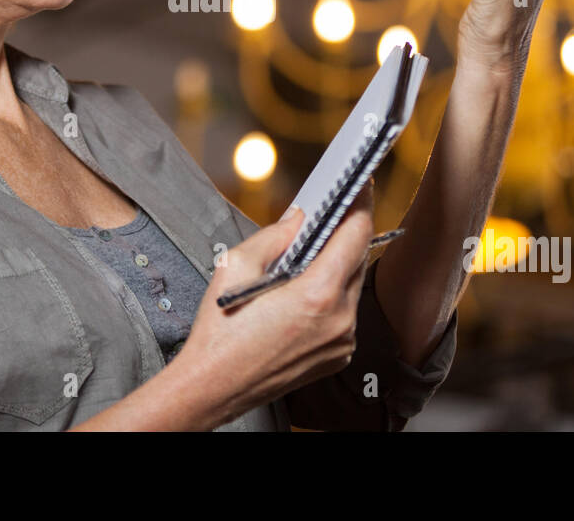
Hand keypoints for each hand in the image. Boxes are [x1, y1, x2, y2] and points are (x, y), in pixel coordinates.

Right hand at [174, 178, 375, 427]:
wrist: (212, 387)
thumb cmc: (220, 331)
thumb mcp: (237, 266)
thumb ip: (275, 235)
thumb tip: (299, 218)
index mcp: (317, 294)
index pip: (355, 235)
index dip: (360, 205)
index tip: (360, 185)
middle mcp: (339, 320)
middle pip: (358, 259)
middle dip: (346, 233)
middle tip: (332, 212)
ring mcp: (342, 341)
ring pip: (353, 287)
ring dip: (339, 264)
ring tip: (313, 250)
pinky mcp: (338, 355)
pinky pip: (346, 313)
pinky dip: (333, 294)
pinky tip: (307, 287)